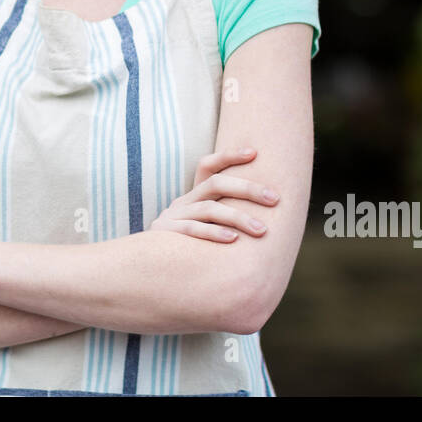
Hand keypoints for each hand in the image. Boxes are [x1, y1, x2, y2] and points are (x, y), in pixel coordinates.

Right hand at [150, 147, 277, 242]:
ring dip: (238, 218)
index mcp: (192, 196)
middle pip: (216, 183)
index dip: (229, 156)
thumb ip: (223, 219)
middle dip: (248, 189)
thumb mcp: (201, 229)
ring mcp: (173, 217)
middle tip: (275, 198)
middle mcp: (183, 202)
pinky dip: (213, 233)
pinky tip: (233, 239)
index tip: (254, 152)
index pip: (208, 166)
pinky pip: (192, 230)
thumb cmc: (186, 251)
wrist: (146, 269)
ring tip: (261, 229)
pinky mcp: (166, 234)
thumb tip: (265, 218)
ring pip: (209, 209)